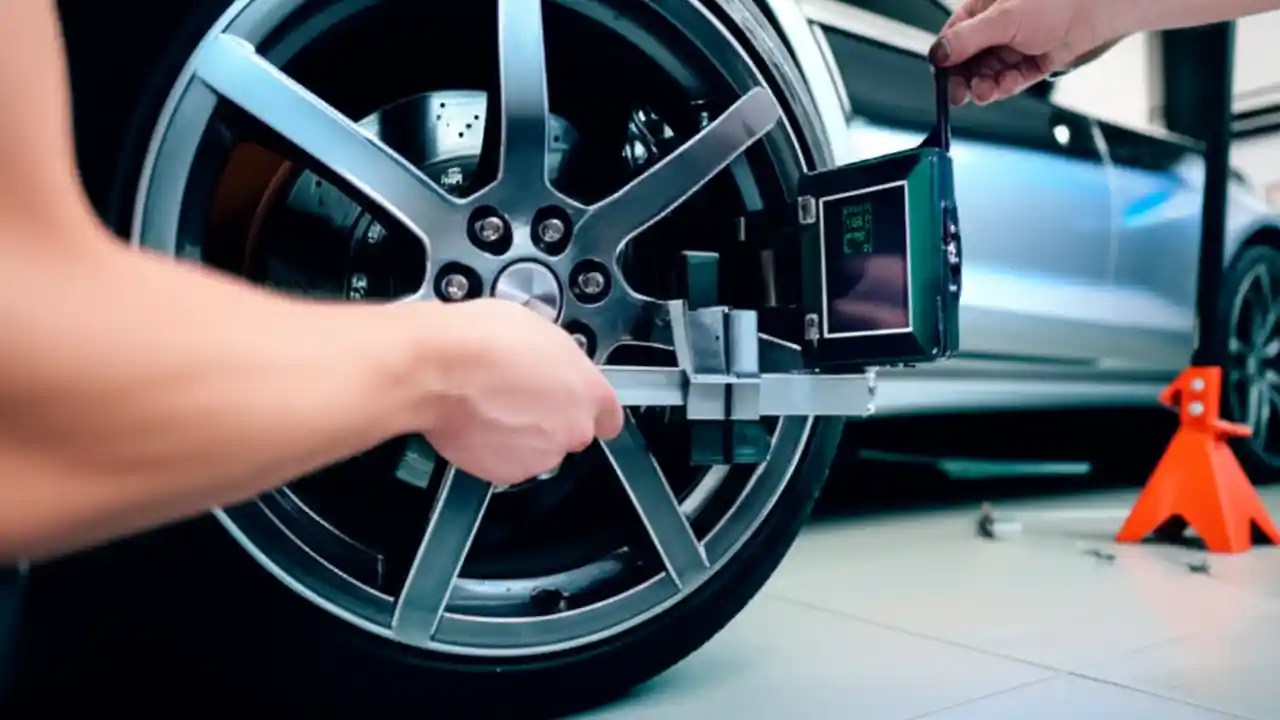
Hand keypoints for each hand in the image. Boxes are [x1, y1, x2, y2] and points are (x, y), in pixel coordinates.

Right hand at [416, 298, 624, 486]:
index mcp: (588, 392)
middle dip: (550, 417)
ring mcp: (540, 455)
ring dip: (523, 433)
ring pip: (540, 448)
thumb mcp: (539, 329)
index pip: (610, 416)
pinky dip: (496, 448)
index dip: (591, 409)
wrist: (436, 369)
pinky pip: (508, 462)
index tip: (578, 404)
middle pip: (571, 431)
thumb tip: (552, 363)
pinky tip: (479, 421)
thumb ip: (559, 360)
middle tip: (518, 393)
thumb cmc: (482, 340)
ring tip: (493, 405)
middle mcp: (572, 430)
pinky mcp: (506, 472)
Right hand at [929, 0, 1122, 106]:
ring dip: (984, 87)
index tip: (942, 78)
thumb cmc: (1056, 0)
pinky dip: (1006, 86)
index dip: (945, 61)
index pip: (953, 40)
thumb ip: (968, 38)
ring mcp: (1013, 47)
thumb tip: (939, 53)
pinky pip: (1010, 81)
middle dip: (964, 80)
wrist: (1097, 10)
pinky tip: (1007, 85)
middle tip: (960, 95)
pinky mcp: (1031, 63)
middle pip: (968, 63)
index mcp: (982, 11)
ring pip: (988, 75)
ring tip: (985, 91)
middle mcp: (996, 30)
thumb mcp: (1003, 19)